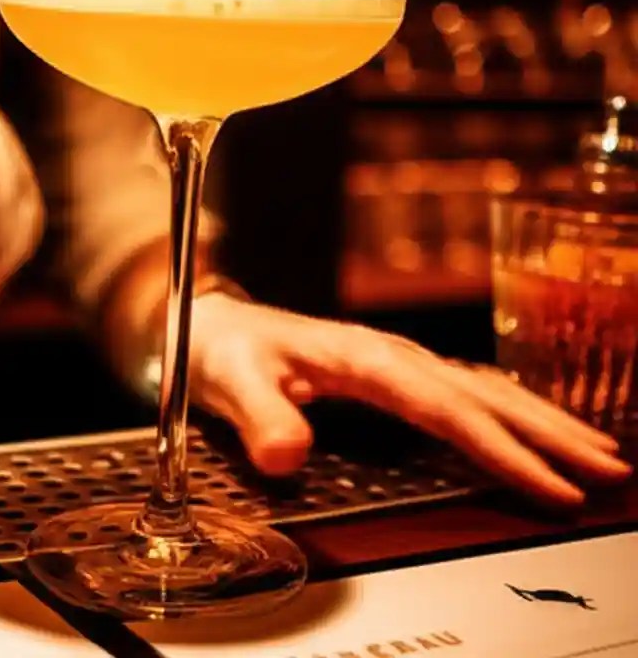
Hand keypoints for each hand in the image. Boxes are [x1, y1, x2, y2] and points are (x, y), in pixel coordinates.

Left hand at [187, 293, 631, 505]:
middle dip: (549, 432)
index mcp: (362, 357)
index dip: (500, 448)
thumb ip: (261, 417)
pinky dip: (509, 412)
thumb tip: (288, 454)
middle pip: (485, 393)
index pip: (446, 408)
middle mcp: (390, 355)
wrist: (211, 324)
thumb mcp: (232, 381)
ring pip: (484, 389)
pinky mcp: (392, 373)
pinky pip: (466, 392)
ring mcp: (395, 362)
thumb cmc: (226, 349)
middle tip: (608, 470)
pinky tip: (534, 431)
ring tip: (597, 453)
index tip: (548, 484)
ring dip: (542, 421)